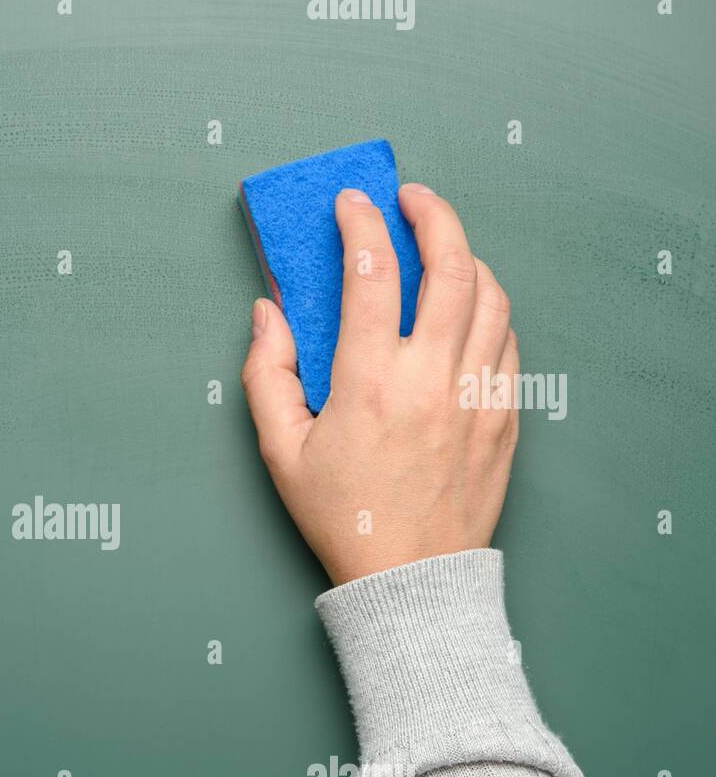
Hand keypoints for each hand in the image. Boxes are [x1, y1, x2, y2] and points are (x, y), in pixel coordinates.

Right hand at [241, 184, 518, 585]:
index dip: (362, 223)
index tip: (353, 203)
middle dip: (432, 214)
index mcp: (371, 382)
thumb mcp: (281, 452)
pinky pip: (509, 340)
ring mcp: (478, 395)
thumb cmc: (343, 517)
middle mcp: (432, 378)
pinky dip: (489, 308)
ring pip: (491, 295)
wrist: (409, 577)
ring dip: (467, 256)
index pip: (372, 272)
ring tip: (442, 248)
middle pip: (451, 265)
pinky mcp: (505, 415)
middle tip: (412, 199)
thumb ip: (267, 375)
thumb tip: (268, 314)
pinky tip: (468, 309)